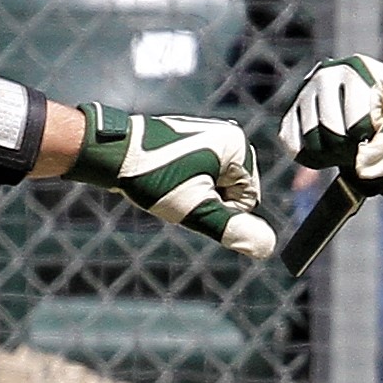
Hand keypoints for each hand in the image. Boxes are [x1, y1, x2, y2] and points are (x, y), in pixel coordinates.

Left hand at [71, 106, 274, 258]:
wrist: (115, 152)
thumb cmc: (154, 178)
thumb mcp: (196, 209)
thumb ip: (232, 228)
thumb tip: (267, 247)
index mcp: (238, 145)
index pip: (248, 201)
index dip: (220, 210)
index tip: (190, 195)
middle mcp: (230, 135)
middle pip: (235, 192)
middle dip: (209, 201)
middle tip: (177, 190)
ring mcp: (212, 135)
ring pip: (217, 186)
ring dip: (196, 194)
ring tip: (170, 182)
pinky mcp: (194, 141)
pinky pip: (203, 176)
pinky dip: (187, 184)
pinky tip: (166, 176)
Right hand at [277, 53, 382, 192]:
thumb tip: (363, 169)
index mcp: (358, 68)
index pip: (357, 123)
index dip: (373, 138)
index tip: (382, 128)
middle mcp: (325, 74)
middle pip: (331, 134)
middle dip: (351, 149)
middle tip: (365, 140)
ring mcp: (305, 93)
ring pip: (310, 143)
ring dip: (332, 155)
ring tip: (350, 144)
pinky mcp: (292, 112)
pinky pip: (293, 147)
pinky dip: (313, 158)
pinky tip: (331, 148)